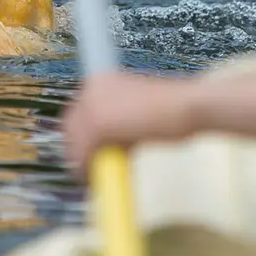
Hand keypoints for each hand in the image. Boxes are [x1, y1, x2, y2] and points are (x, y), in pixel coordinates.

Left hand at [58, 71, 202, 170]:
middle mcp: (91, 87)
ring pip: (74, 142)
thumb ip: (118, 120)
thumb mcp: (137, 108)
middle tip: (89, 169)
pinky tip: (102, 176)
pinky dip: (90, 168)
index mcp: (100, 79)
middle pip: (70, 127)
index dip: (80, 137)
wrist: (186, 106)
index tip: (88, 153)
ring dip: (83, 162)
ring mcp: (92, 105)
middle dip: (77, 150)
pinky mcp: (98, 124)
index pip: (77, 113)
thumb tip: (106, 143)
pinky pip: (84, 153)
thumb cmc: (173, 110)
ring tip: (97, 176)